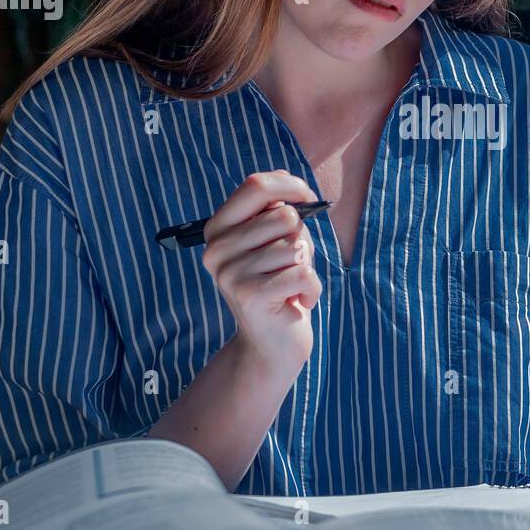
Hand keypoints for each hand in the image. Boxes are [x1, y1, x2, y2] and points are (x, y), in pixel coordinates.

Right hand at [200, 169, 322, 369]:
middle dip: (301, 239)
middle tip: (289, 267)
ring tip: (289, 285)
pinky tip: (297, 303)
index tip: (308, 198)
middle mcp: (216, 250)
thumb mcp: (278, 240)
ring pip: (295, 246)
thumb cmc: (281, 283)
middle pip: (283, 216)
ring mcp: (230, 273)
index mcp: (218, 229)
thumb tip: (292, 186)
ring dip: (305, 267)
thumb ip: (280, 211)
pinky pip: (303, 273)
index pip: (255, 185)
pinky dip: (312, 290)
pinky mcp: (249, 296)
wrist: (273, 344)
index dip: (290, 185)